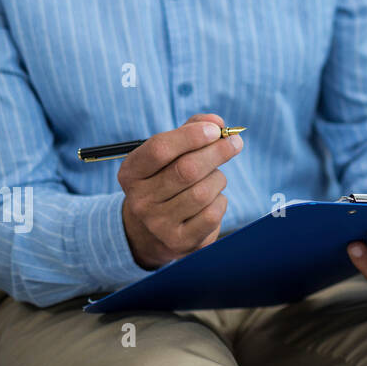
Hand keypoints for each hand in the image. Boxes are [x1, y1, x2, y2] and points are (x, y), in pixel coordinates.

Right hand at [119, 113, 241, 269]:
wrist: (153, 230)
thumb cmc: (168, 179)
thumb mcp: (170, 153)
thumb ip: (191, 129)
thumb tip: (217, 123)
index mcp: (131, 173)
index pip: (159, 149)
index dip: (192, 136)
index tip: (216, 130)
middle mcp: (139, 200)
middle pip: (186, 170)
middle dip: (217, 152)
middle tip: (235, 143)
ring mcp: (158, 224)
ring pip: (203, 191)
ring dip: (218, 179)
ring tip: (214, 179)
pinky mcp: (180, 242)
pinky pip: (213, 213)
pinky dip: (220, 201)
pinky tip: (212, 200)